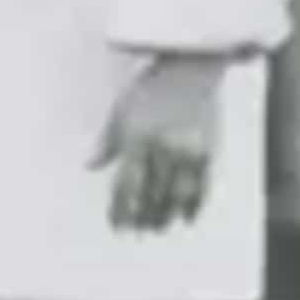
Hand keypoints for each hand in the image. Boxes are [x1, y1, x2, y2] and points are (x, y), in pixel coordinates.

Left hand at [92, 52, 227, 232]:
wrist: (192, 68)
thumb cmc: (152, 87)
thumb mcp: (122, 109)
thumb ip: (107, 140)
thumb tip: (90, 166)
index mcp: (138, 138)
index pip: (127, 185)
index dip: (121, 209)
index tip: (117, 225)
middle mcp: (164, 148)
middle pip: (152, 195)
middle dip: (142, 217)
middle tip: (136, 232)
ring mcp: (189, 152)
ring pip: (176, 197)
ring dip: (166, 216)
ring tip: (157, 228)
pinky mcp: (209, 152)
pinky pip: (201, 188)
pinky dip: (193, 206)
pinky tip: (186, 218)